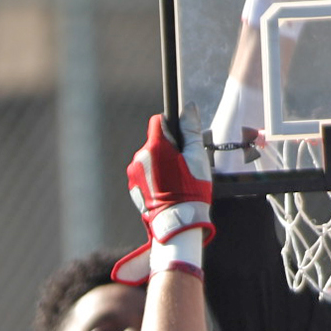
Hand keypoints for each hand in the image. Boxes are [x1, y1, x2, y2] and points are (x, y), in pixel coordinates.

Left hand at [113, 115, 212, 283]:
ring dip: (161, 165)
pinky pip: (145, 175)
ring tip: (176, 182)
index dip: (172, 127)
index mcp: (155, 147)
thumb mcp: (197, 157)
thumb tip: (189, 107)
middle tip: (184, 167)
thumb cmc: (190, 190)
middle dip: (168, 149)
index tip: (182, 139)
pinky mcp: (133, 187)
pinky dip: (155, 179)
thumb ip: (191, 130)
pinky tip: (167, 191)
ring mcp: (134, 174)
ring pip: (150, 159)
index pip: (158, 121)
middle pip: (154, 142)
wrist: (178, 222)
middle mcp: (140, 157)